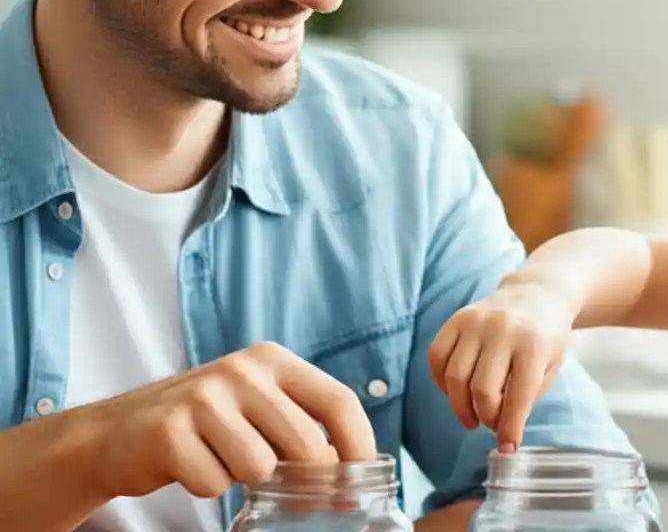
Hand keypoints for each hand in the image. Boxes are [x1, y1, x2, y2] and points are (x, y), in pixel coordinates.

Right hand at [85, 341, 375, 500]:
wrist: (118, 431)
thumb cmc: (205, 425)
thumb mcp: (258, 407)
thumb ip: (301, 424)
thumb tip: (353, 474)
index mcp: (272, 360)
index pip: (338, 401)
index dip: (359, 444)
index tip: (362, 478)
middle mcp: (242, 370)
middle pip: (306, 443)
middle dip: (306, 480)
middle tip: (291, 493)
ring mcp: (204, 397)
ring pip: (260, 468)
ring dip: (245, 480)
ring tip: (221, 460)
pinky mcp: (170, 430)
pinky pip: (215, 484)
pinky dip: (207, 486)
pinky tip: (190, 465)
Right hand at [428, 281, 576, 449]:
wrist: (538, 294)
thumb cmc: (546, 338)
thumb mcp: (550, 367)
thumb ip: (526, 396)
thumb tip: (499, 430)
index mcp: (534, 345)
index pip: (518, 398)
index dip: (510, 429)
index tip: (507, 448)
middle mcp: (503, 330)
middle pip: (482, 390)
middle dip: (485, 418)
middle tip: (490, 426)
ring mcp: (476, 322)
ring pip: (455, 377)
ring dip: (461, 406)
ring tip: (472, 416)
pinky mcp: (457, 318)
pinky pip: (437, 357)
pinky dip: (441, 382)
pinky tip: (455, 391)